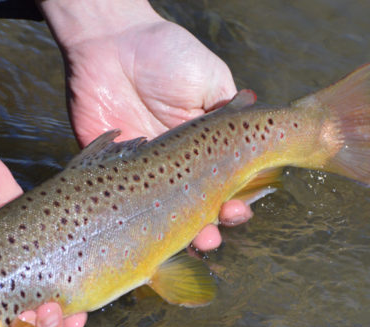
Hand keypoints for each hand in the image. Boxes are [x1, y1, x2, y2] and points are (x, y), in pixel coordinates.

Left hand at [40, 0, 253, 248]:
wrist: (111, 43)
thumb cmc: (165, 54)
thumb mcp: (210, 79)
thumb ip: (230, 111)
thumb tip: (258, 137)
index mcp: (202, 145)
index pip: (225, 181)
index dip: (237, 198)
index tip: (241, 203)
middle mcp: (176, 164)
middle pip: (199, 206)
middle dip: (217, 222)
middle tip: (222, 221)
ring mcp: (144, 172)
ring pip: (167, 216)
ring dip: (187, 234)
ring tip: (201, 240)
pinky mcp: (111, 172)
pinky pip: (126, 208)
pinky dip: (142, 226)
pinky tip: (158, 234)